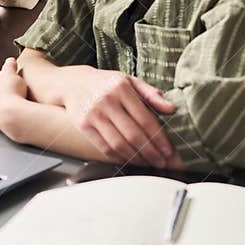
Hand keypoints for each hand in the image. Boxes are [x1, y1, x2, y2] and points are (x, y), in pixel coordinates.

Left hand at [0, 58, 27, 130]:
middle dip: (7, 90)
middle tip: (17, 86)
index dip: (4, 78)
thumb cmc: (9, 94)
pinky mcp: (2, 124)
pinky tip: (21, 107)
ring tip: (21, 97)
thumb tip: (10, 61)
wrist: (15, 116)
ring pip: (2, 104)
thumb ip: (9, 65)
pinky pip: (9, 113)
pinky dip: (15, 110)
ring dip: (11, 100)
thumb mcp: (10, 72)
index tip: (12, 77)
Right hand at [60, 67, 175, 167]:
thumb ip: (151, 94)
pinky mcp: (82, 125)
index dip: (159, 138)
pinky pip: (104, 147)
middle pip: (133, 134)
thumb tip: (171, 109)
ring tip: (147, 163)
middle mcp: (106, 100)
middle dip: (150, 152)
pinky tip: (129, 159)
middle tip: (161, 162)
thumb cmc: (106, 83)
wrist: (73, 84)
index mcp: (122, 88)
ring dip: (136, 158)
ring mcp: (93, 113)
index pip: (145, 118)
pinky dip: (119, 157)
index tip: (168, 150)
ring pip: (118, 143)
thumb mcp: (130, 81)